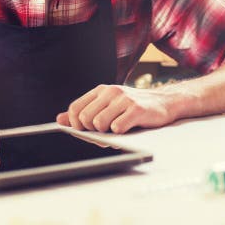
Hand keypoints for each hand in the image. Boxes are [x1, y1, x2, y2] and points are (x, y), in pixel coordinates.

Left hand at [56, 84, 179, 133]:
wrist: (164, 103)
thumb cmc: (134, 108)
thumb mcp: (108, 107)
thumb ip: (85, 112)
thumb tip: (60, 120)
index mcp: (101, 91)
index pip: (75, 108)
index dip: (77, 125)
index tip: (87, 130)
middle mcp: (111, 92)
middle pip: (85, 118)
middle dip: (92, 131)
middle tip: (106, 130)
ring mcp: (124, 99)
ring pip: (99, 124)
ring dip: (107, 132)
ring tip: (118, 128)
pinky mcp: (136, 109)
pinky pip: (117, 128)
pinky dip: (120, 133)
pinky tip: (129, 128)